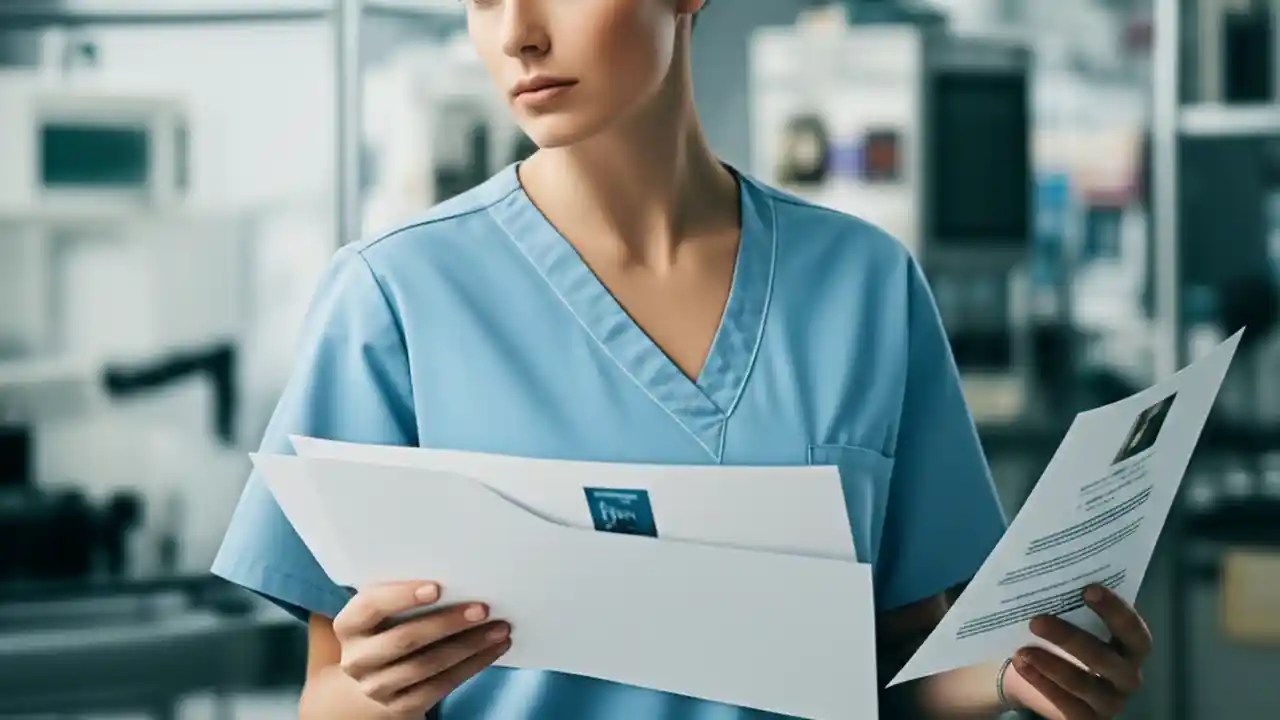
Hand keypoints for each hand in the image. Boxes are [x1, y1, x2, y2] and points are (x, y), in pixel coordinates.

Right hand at [332, 581, 512, 718]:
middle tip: (482, 608)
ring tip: (499, 628)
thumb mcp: (384, 610)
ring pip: (427, 666)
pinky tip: (493, 649)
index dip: (401, 596)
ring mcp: (377, 687)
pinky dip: (472, 666)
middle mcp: (357, 660)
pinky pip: (441, 686)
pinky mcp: (401, 706)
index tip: (437, 587)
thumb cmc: (388, 627)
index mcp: (349, 625)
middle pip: (404, 639)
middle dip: (447, 623)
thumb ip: (404, 594)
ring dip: (469, 646)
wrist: (377, 676)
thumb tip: (456, 574)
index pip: (370, 606)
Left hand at [1009, 584, 1151, 719]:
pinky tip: (1023, 666)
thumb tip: (1045, 574)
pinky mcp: (1087, 718)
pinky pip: (1067, 705)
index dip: (1115, 610)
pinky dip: (1042, 684)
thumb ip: (1070, 604)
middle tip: (1036, 621)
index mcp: (1131, 648)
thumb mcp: (1070, 621)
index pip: (1133, 630)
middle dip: (1071, 639)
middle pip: (1105, 659)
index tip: (1087, 589)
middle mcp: (1127, 676)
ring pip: (1084, 685)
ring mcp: (1110, 702)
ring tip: (1022, 650)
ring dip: (1052, 665)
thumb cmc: (1062, 638)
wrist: (1039, 673)